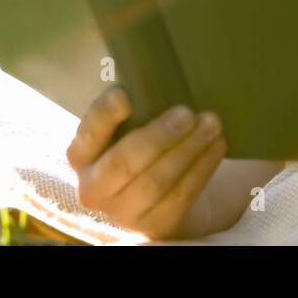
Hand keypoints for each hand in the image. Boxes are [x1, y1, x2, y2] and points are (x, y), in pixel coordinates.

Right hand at [65, 87, 226, 239]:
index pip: (89, 132)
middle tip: (187, 113)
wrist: (150, 193)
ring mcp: (122, 212)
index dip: (104, 115)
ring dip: (188, 150)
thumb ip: (128, 107)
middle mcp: (93, 187)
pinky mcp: (153, 225)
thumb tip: (150, 72)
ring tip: (211, 125)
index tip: (124, 95)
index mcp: (80, 155)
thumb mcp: (122, 127)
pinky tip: (217, 146)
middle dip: (158, 136)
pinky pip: (181, 196)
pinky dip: (202, 168)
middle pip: (124, 162)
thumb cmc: (135, 144)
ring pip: (157, 181)